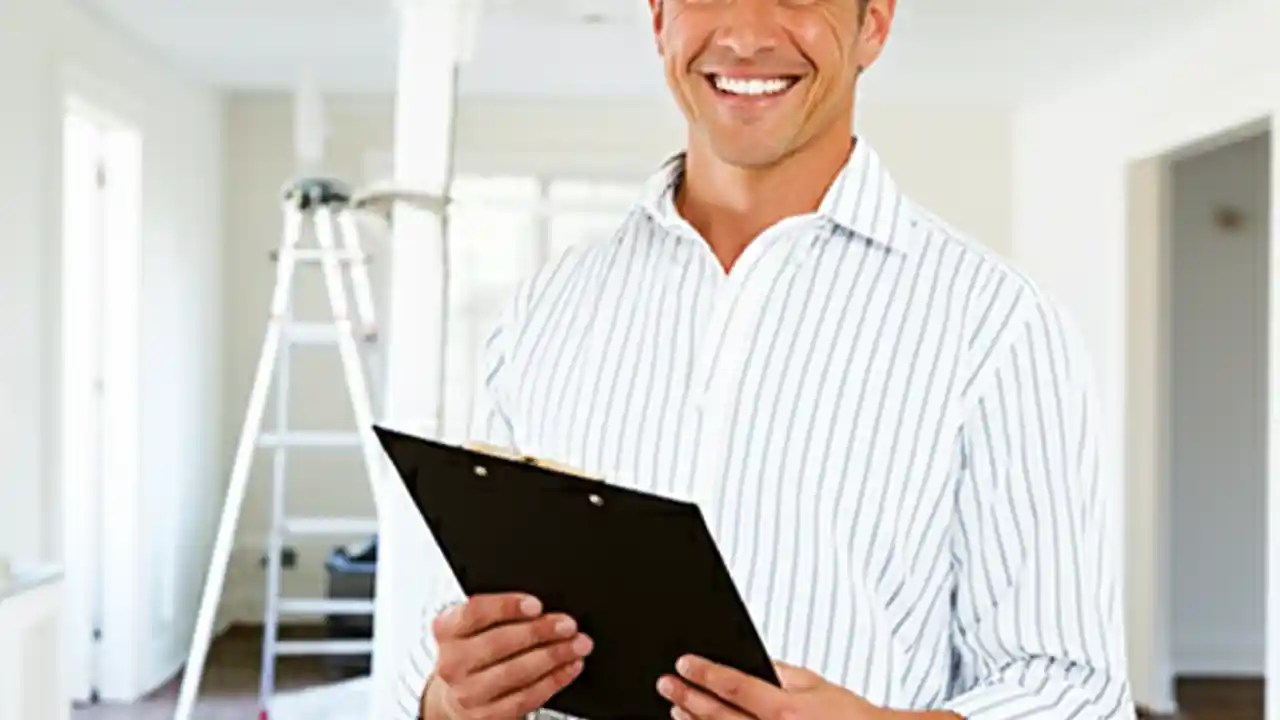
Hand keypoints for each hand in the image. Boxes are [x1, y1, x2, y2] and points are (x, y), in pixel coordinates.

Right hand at [423, 593, 593, 719]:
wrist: (454, 697)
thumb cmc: (473, 651)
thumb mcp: (473, 627)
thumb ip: (498, 614)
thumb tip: (543, 609)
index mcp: (446, 629)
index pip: (475, 612)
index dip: (506, 606)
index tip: (536, 605)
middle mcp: (452, 663)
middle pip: (500, 642)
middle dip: (541, 632)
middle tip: (569, 624)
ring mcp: (467, 693)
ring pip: (517, 672)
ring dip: (554, 656)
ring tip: (577, 645)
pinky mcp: (487, 717)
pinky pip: (526, 698)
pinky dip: (553, 681)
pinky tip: (570, 667)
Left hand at [656, 655, 960, 719]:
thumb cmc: (848, 716)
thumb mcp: (815, 684)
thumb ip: (780, 672)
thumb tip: (750, 661)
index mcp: (785, 709)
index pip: (734, 687)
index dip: (705, 673)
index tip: (684, 662)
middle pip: (720, 715)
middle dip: (689, 697)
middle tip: (666, 683)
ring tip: (677, 708)